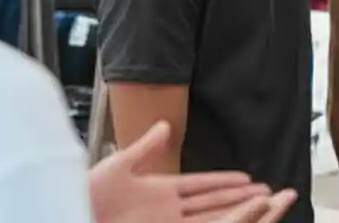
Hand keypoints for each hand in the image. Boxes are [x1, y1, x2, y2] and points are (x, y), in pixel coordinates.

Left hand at [88, 120, 295, 222]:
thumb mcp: (117, 166)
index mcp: (159, 190)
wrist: (69, 215)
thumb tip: (164, 126)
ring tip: (264, 203)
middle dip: (241, 197)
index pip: (200, 185)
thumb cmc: (85, 197)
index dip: (223, 181)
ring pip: (212, 218)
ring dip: (239, 210)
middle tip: (268, 191)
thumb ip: (144, 148)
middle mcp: (168, 211)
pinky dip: (223, 222)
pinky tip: (239, 218)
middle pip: (213, 203)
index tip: (246, 177)